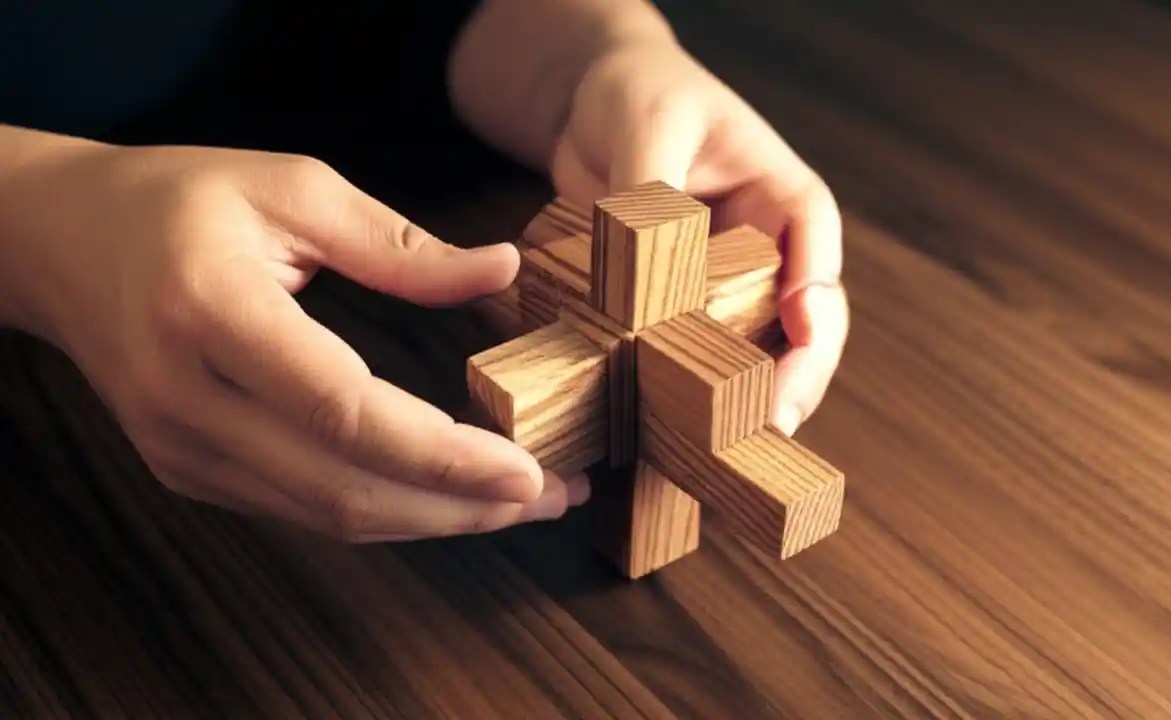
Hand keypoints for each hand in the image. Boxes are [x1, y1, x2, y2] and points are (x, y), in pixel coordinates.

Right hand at [7, 142, 587, 539]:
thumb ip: (399, 244)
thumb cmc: (177, 201)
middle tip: (554, 493)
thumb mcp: (292, 190)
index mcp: (211, 314)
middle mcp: (189, 400)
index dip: (443, 455)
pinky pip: (305, 510)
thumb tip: (502, 268)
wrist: (61, 246)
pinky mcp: (192, 471)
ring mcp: (184, 449)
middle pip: (346, 489)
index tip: (529, 469)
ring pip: (330, 517)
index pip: (344, 412)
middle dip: (462, 506)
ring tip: (522, 501)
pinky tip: (446, 494)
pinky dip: (387, 509)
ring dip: (435, 518)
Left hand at [549, 41, 848, 435]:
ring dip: (745, 399)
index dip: (819, 294)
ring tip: (727, 445)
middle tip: (772, 419)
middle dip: (795, 374)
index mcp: (781, 197)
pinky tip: (673, 430)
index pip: (817, 246)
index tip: (803, 325)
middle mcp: (762, 250)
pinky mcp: (675, 312)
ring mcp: (721, 287)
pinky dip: (687, 394)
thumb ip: (654, 188)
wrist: (587, 104)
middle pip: (802, 321)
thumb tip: (649, 262)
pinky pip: (691, 359)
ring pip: (754, 354)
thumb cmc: (639, 92)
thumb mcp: (652, 121)